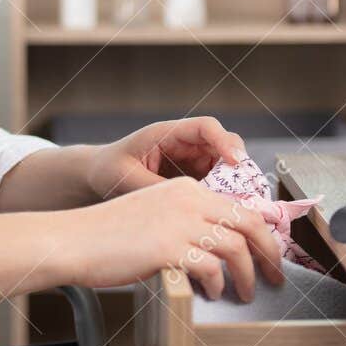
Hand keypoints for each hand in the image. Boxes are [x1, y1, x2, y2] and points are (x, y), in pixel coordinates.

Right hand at [59, 176, 283, 301]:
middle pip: (249, 224)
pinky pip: (210, 268)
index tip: (270, 252)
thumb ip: (186, 221)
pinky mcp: (169, 248)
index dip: (263, 232)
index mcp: (186, 189)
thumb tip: (221, 245)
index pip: (240, 207)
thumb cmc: (109, 234)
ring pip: (235, 248)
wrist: (74, 239)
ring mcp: (180, 222)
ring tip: (244, 292)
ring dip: (246, 275)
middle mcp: (188, 199)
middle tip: (275, 275)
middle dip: (268, 254)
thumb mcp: (154, 214)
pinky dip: (217, 285)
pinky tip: (212, 293)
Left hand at [85, 116, 246, 200]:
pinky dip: (227, 200)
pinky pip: (220, 186)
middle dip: (239, 169)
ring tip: (237, 211)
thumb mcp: (128, 180)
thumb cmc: (110, 170)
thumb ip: (157, 188)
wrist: (100, 177)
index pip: (206, 127)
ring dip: (236, 188)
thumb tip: (188, 202)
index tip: (235, 162)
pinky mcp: (196, 179)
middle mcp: (187, 144)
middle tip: (246, 195)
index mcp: (168, 133)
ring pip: (228, 169)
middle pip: (226, 147)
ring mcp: (194, 161)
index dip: (225, 142)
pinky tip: (226, 218)